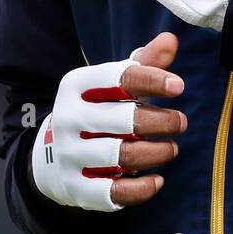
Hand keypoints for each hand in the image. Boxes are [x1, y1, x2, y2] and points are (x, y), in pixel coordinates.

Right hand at [31, 32, 185, 211]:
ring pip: (122, 155)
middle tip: (181, 122)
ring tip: (172, 148)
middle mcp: (69, 118)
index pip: (119, 78)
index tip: (179, 86)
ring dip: (157, 153)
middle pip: (125, 120)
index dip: (153, 80)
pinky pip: (112, 193)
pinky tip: (158, 180)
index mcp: (77, 85)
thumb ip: (144, 62)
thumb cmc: (97, 108)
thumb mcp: (114, 82)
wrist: (51, 152)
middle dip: (162, 121)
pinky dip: (141, 189)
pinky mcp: (76, 187)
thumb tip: (171, 40)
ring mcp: (69, 154)